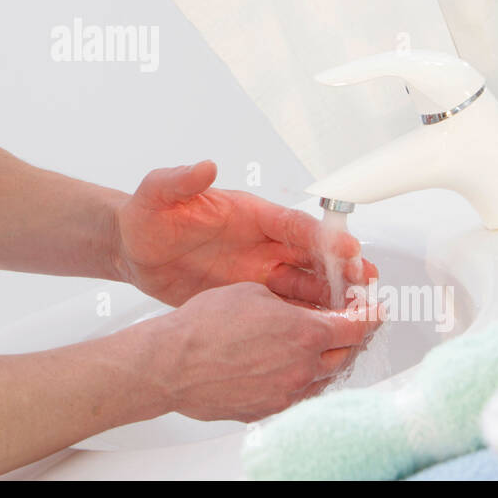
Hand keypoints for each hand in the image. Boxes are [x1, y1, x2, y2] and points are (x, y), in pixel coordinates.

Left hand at [114, 160, 377, 308]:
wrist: (131, 252)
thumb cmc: (147, 216)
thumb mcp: (157, 194)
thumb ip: (181, 181)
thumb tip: (205, 166)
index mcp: (250, 215)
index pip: (294, 224)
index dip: (323, 237)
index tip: (348, 248)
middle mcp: (261, 243)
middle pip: (310, 256)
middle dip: (340, 269)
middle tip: (366, 285)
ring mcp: (257, 272)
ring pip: (304, 285)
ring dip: (331, 296)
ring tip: (358, 312)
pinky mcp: (246, 299)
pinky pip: (283, 309)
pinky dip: (305, 318)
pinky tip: (324, 332)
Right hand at [141, 282, 381, 421]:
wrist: (172, 364)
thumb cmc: (204, 325)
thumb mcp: (254, 293)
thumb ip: (290, 304)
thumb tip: (304, 310)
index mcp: (305, 333)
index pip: (357, 327)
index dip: (371, 316)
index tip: (376, 311)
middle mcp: (303, 368)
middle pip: (347, 354)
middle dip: (351, 337)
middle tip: (347, 324)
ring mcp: (288, 394)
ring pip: (325, 377)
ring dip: (327, 359)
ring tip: (314, 345)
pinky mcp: (270, 410)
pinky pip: (299, 394)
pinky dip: (303, 378)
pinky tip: (288, 365)